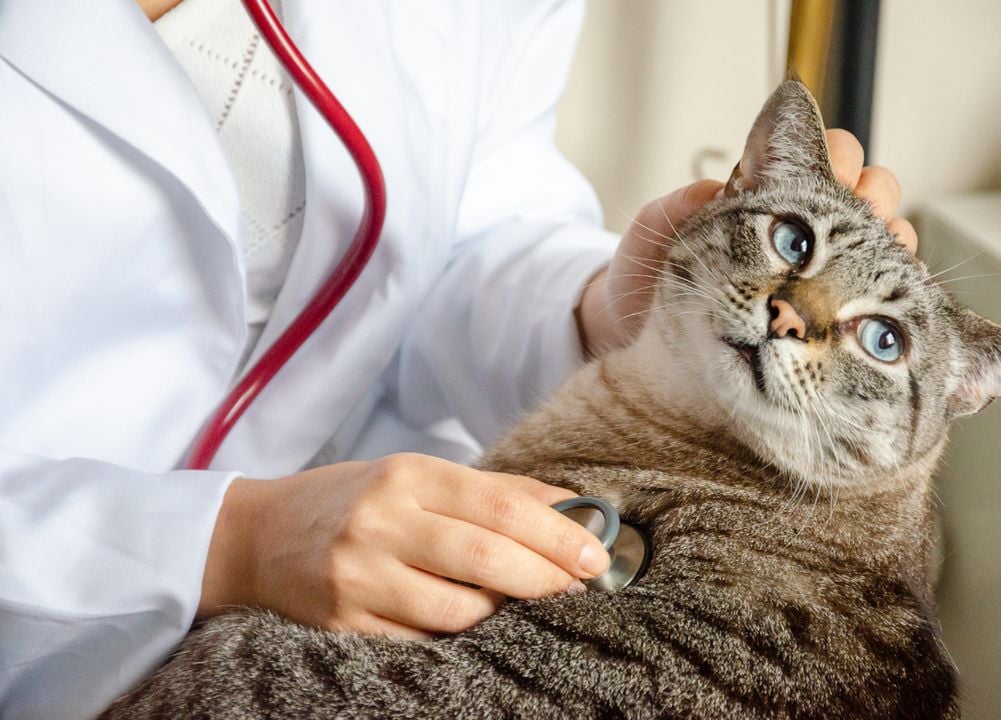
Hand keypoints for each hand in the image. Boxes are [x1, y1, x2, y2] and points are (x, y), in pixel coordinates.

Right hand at [198, 453, 609, 638]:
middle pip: (487, 557)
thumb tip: (573, 507)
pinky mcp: (342, 625)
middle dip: (547, 579)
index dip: (557, 534)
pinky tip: (473, 623)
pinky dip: (460, 636)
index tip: (594, 555)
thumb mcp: (418, 475)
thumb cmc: (354, 499)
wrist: (259, 536)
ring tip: (520, 604)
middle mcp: (380, 522)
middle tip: (580, 588)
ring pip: (460, 611)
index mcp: (407, 475)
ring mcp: (357, 578)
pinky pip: (423, 641)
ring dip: (505, 614)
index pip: (502, 505)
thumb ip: (496, 490)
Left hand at [577, 129, 917, 355]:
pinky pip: (881, 287)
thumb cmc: (646, 274)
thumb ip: (683, 205)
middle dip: (872, 195)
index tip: (831, 175)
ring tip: (878, 250)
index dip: (839, 157)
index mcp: (769, 193)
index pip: (828, 155)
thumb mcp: (655, 232)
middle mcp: (803, 226)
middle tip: (856, 216)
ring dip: (890, 237)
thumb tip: (720, 188)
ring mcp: (821, 267)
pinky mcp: (827, 311)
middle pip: (871, 189)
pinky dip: (894, 281)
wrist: (639, 331)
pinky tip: (892, 285)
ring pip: (886, 235)